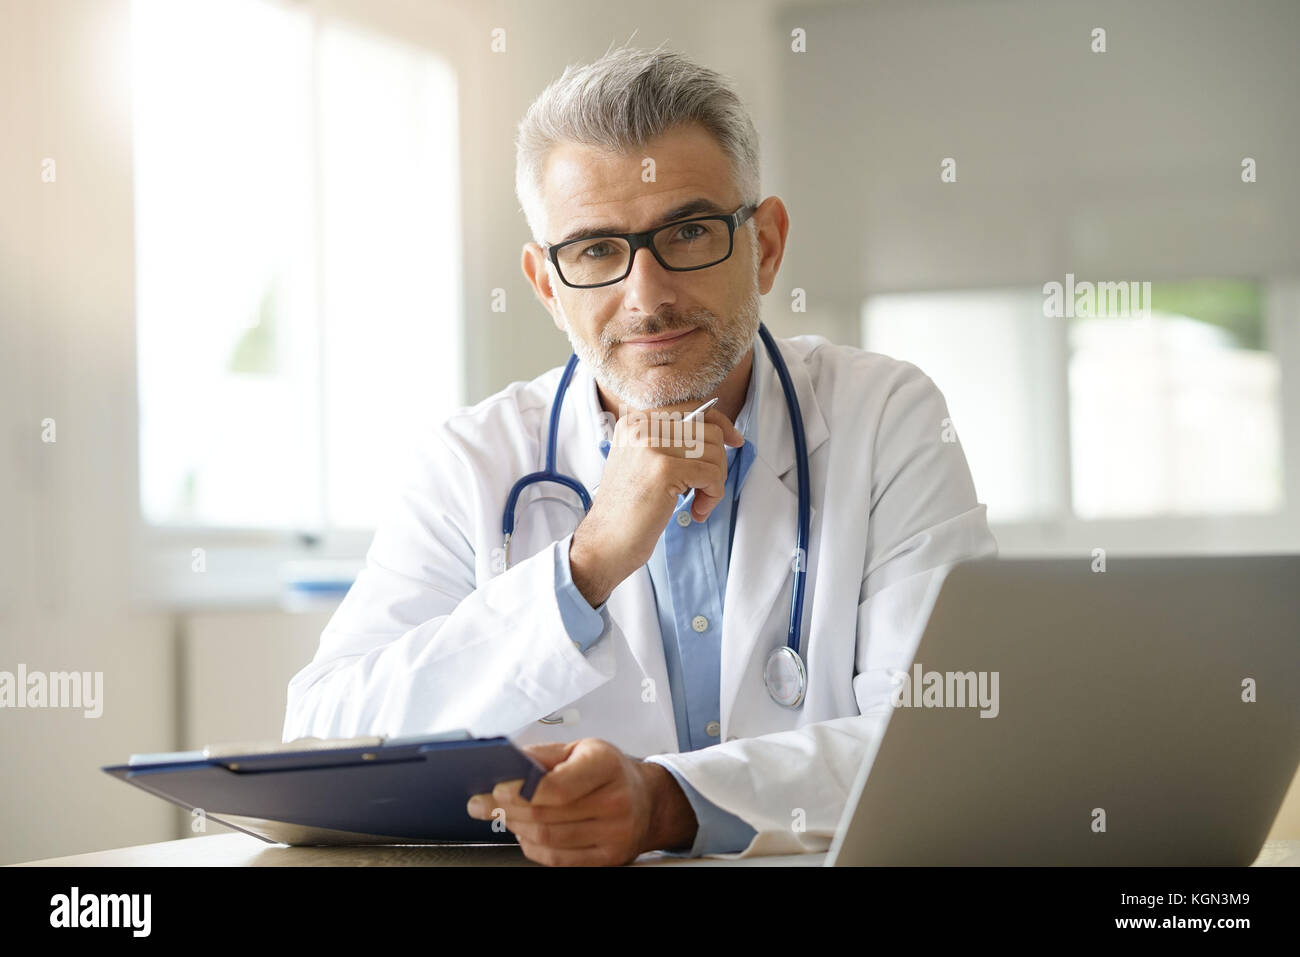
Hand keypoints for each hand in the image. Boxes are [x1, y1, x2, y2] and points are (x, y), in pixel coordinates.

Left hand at [464, 738, 697, 865]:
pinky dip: (532, 847)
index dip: (520, 791)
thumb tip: (506, 764)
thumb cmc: (611, 771)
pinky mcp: (608, 859)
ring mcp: (614, 835)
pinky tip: (524, 832)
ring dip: (515, 828)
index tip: (495, 788)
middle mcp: (615, 802)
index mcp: (606, 766)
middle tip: (481, 803)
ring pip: (548, 840)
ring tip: (501, 815)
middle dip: (505, 810)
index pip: (557, 786)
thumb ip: (544, 754)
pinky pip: (558, 860)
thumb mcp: (582, 748)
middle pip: (546, 816)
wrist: (649, 800)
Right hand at [570, 407, 743, 604]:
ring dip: (716, 484)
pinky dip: (713, 496)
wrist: (606, 541)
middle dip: (718, 464)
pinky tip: (697, 512)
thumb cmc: (628, 511)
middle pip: (708, 432)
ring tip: (698, 504)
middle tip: (705, 490)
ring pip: (714, 453)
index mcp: (635, 422)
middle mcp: (641, 427)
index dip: (720, 425)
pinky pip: (711, 475)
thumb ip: (673, 444)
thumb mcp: (644, 464)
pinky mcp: (664, 470)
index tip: (734, 441)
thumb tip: (720, 433)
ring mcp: (651, 446)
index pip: (693, 408)